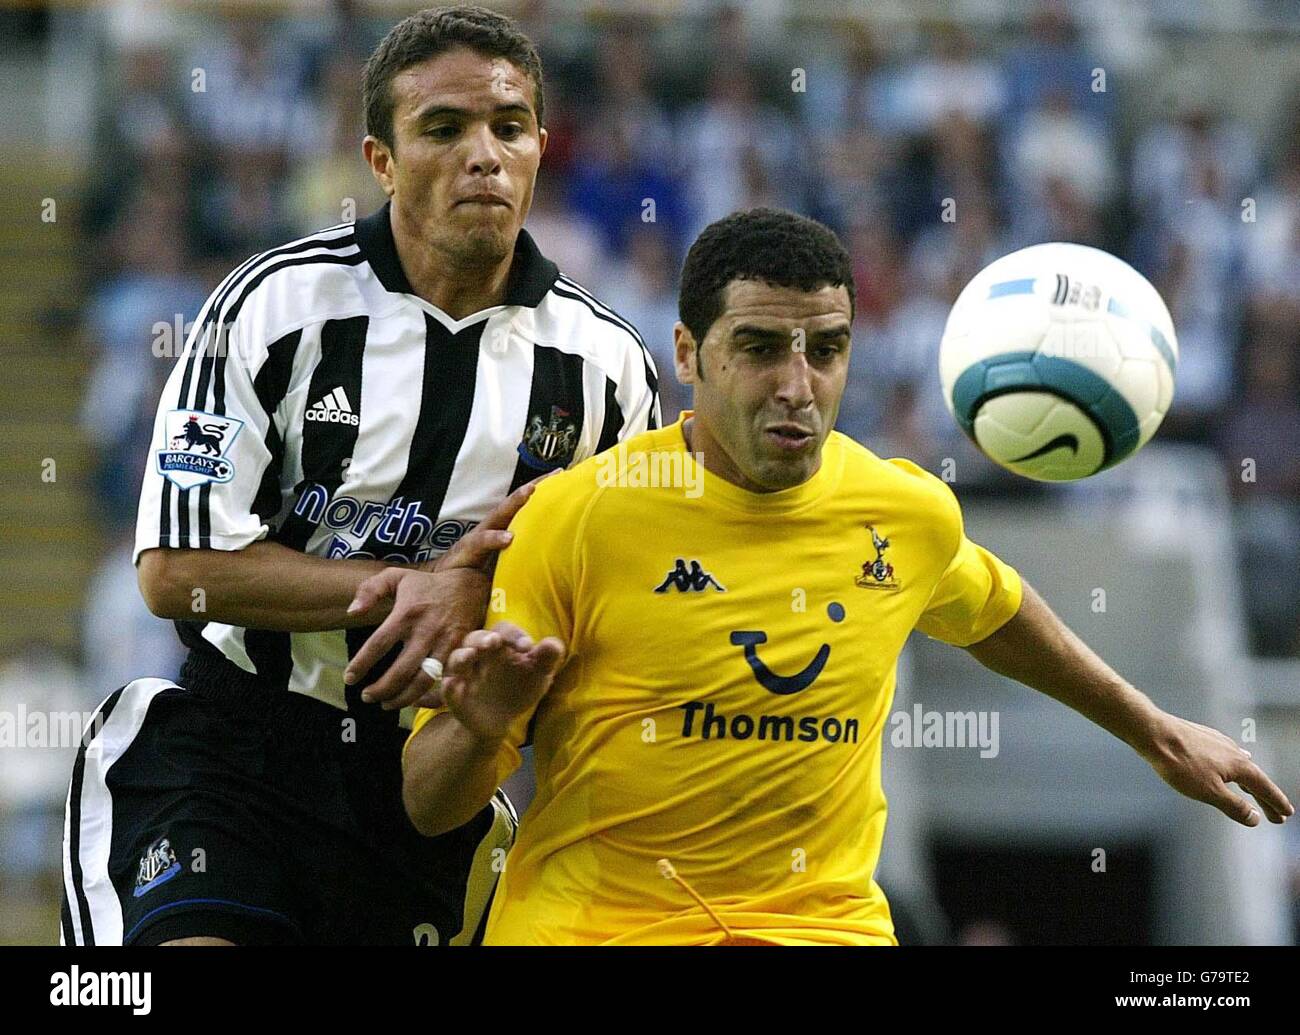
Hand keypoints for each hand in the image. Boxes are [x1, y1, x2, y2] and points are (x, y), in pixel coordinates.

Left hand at [342, 474, 552, 707]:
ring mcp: (445, 643)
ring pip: (422, 680)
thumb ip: (369, 590)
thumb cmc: (426, 584)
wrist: (469, 584)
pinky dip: (426, 694)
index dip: (361, 664)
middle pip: (400, 670)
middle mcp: (425, 630)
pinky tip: (412, 699)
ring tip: (386, 704)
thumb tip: (352, 612)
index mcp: (406, 613)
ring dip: (402, 698)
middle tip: (366, 697)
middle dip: (380, 689)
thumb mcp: (396, 576)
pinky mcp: (459, 652)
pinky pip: (441, 679)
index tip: (349, 678)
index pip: (378, 644)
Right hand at [424, 473, 555, 575]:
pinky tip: (509, 537)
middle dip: (535, 486)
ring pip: (499, 515)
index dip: (543, 492)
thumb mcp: (506, 568)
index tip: (564, 477)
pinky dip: (495, 539)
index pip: (525, 508)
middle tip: (556, 475)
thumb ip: (524, 561)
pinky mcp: (466, 551)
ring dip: (515, 502)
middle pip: (515, 503)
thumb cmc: (478, 579)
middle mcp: (491, 528)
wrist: (444, 589)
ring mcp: (478, 537)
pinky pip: (481, 543)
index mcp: (502, 530)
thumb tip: (556, 563)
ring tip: (531, 491)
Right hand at [442, 622, 565, 743]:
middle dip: (483, 638)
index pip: (503, 630)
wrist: (501, 720)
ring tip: (471, 656)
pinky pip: (447, 687)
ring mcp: (464, 673)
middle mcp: (479, 654)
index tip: (528, 647)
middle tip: (493, 642)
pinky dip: (449, 686)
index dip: (514, 634)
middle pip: (475, 638)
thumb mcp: (539, 674)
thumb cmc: (520, 688)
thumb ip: (547, 659)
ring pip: (456, 658)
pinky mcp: (454, 694)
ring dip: (462, 655)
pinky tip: (453, 685)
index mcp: (501, 645)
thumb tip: (553, 644)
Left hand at [1140, 713, 1294, 825]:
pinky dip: (1232, 769)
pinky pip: (1225, 757)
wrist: (1154, 733)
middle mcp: (1233, 751)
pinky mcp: (1202, 738)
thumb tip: (1256, 818)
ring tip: (1255, 794)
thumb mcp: (1210, 792)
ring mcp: (1218, 742)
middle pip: (1254, 778)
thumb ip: (1234, 806)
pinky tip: (1227, 767)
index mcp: (1239, 766)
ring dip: (1248, 783)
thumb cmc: (1180, 764)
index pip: (1264, 788)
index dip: (1276, 802)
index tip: (1287, 814)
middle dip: (1264, 798)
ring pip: (1240, 766)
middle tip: (1275, 815)